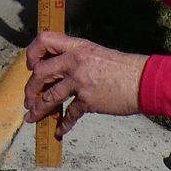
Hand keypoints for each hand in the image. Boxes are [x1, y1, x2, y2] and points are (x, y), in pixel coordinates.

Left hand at [24, 31, 145, 136]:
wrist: (141, 79)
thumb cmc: (121, 67)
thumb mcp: (96, 54)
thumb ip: (76, 59)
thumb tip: (58, 71)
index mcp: (77, 46)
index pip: (45, 40)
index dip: (33, 53)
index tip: (31, 66)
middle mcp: (75, 61)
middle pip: (40, 72)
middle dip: (30, 88)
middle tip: (29, 99)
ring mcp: (80, 81)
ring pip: (49, 96)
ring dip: (38, 110)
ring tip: (33, 117)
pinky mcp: (87, 100)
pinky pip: (68, 114)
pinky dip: (63, 124)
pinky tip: (60, 130)